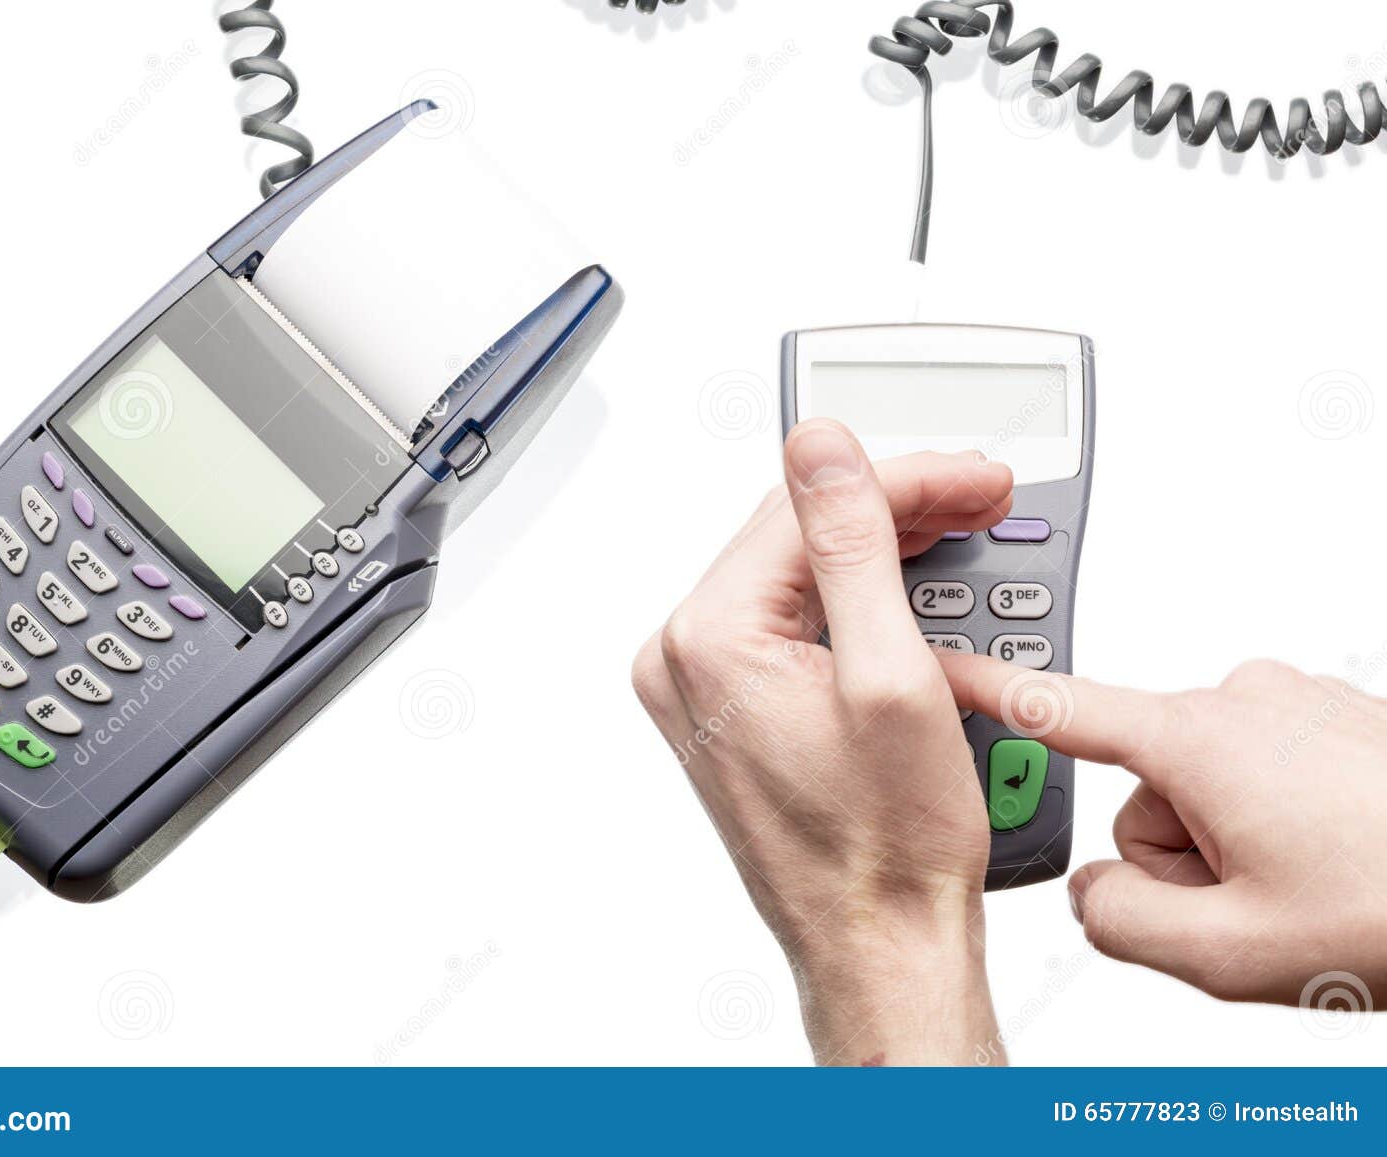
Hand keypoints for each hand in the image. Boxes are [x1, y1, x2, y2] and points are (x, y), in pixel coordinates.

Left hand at [632, 420, 1013, 1063]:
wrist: (879, 947)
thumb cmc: (887, 847)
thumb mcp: (889, 676)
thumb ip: (851, 546)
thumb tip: (821, 445)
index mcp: (706, 641)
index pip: (806, 510)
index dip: (907, 479)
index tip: (976, 477)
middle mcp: (684, 660)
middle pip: (796, 537)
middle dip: (898, 511)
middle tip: (982, 499)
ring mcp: (702, 689)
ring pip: (798, 578)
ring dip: (884, 556)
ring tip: (964, 543)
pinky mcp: (730, 711)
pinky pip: (793, 625)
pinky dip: (857, 606)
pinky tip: (916, 599)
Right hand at [942, 654, 1386, 1008]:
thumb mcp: (1228, 954)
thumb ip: (1115, 921)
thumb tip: (1097, 894)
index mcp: (1199, 739)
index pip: (1052, 708)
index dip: (973, 690)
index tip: (918, 665)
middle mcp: (1239, 700)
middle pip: (1137, 788)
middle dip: (1175, 854)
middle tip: (1248, 906)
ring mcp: (1290, 703)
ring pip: (1198, 787)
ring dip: (1229, 845)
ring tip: (1306, 886)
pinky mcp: (1328, 716)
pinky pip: (1255, 771)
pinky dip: (1273, 821)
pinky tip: (1331, 859)